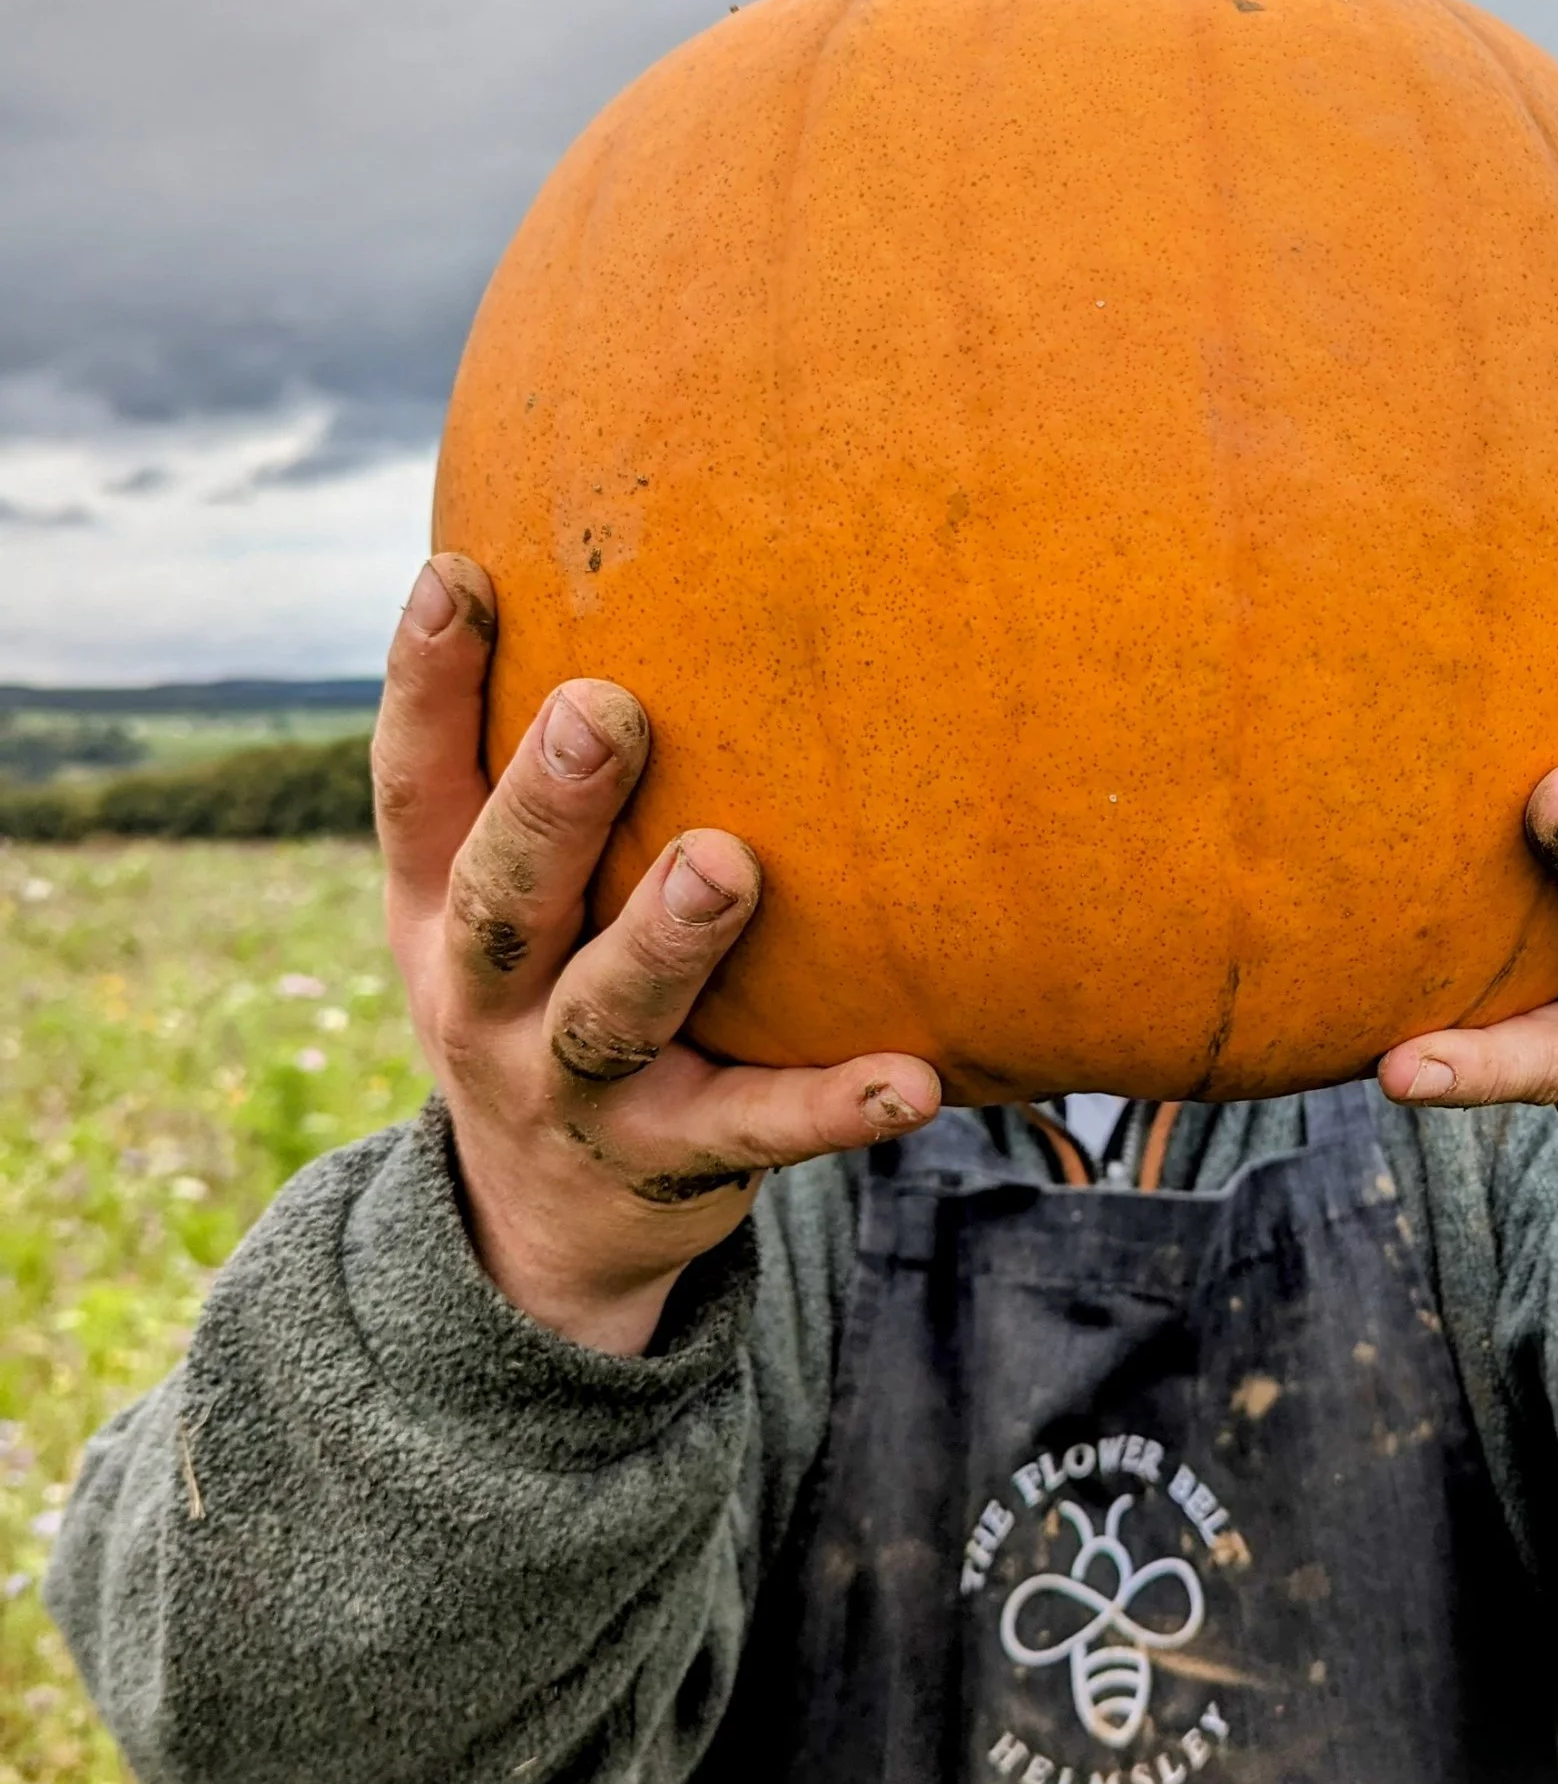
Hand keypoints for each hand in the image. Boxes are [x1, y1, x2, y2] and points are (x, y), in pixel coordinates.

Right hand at [374, 557, 938, 1354]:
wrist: (544, 1228)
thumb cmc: (543, 989)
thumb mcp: (492, 898)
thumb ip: (524, 769)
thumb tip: (602, 556)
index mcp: (439, 910)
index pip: (414, 790)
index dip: (424, 685)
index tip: (462, 576)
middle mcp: (487, 999)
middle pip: (503, 902)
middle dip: (547, 809)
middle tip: (602, 712)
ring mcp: (574, 1090)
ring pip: (612, 1016)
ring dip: (666, 942)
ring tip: (727, 864)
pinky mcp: (675, 1163)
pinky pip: (759, 1131)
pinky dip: (835, 1109)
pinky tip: (917, 1078)